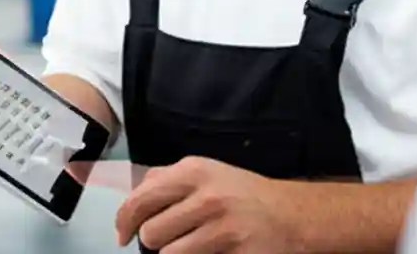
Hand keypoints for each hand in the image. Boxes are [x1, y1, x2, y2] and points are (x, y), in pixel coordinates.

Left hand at [116, 157, 297, 253]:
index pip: (141, 198)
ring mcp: (223, 226)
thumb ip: (169, 179)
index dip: (124, 222)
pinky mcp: (235, 250)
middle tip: (167, 241)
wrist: (292, 214)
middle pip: (151, 232)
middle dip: (153, 242)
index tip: (123, 236)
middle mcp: (207, 196)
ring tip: (190, 247)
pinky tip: (209, 253)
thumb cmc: (243, 194)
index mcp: (194, 171)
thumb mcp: (208, 173)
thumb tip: (134, 193)